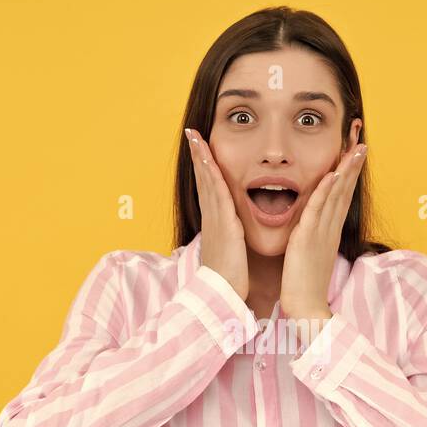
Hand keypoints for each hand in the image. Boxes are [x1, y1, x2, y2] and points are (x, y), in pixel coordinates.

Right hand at [184, 127, 248, 301]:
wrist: (223, 294)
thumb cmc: (230, 277)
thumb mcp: (231, 250)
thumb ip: (233, 237)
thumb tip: (235, 231)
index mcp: (216, 221)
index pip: (210, 187)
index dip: (204, 166)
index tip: (200, 148)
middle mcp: (212, 216)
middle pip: (203, 178)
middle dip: (198, 154)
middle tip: (191, 132)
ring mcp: (215, 218)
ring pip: (207, 181)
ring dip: (201, 157)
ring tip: (194, 136)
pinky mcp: (222, 223)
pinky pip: (217, 193)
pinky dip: (212, 174)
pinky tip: (208, 159)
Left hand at [280, 142, 367, 319]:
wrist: (306, 309)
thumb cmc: (305, 285)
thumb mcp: (311, 255)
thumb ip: (313, 238)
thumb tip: (313, 228)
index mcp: (329, 232)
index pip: (342, 197)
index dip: (349, 174)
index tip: (356, 154)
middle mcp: (329, 229)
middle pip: (345, 191)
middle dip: (353, 166)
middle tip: (363, 142)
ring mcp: (321, 233)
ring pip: (336, 196)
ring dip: (345, 171)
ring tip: (354, 149)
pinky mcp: (308, 240)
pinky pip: (318, 211)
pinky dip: (325, 192)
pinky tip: (331, 175)